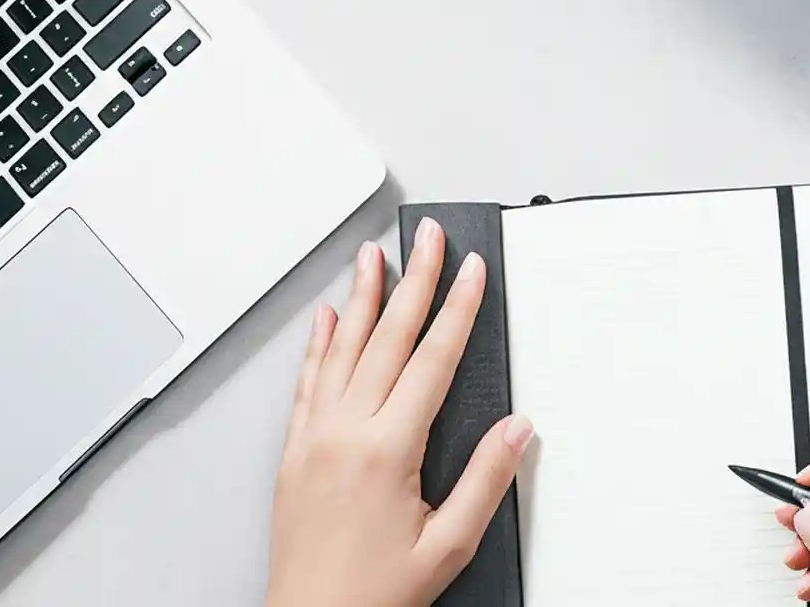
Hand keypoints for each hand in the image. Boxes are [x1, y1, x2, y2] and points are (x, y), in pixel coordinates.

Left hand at [266, 219, 534, 606]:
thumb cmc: (373, 593)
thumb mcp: (449, 546)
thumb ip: (486, 481)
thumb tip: (517, 429)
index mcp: (386, 449)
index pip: (431, 360)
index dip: (457, 309)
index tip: (471, 272)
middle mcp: (344, 432)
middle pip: (386, 337)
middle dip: (413, 281)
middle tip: (426, 238)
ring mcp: (313, 437)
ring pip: (341, 348)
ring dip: (360, 297)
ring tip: (371, 256)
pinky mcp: (293, 451)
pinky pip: (307, 382)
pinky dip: (318, 345)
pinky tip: (324, 320)